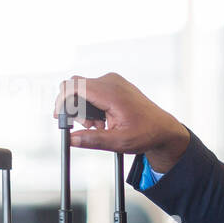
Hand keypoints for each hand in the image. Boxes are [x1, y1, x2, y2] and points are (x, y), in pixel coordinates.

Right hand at [52, 73, 190, 171]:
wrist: (163, 128)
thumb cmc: (146, 134)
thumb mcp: (119, 142)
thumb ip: (93, 140)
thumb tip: (71, 139)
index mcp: (112, 93)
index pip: (74, 86)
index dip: (62, 101)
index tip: (60, 118)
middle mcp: (111, 81)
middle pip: (75, 86)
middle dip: (74, 108)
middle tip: (88, 126)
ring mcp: (113, 80)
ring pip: (82, 88)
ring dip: (84, 108)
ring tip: (99, 126)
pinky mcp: (113, 83)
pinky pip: (92, 89)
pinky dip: (91, 105)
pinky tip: (103, 120)